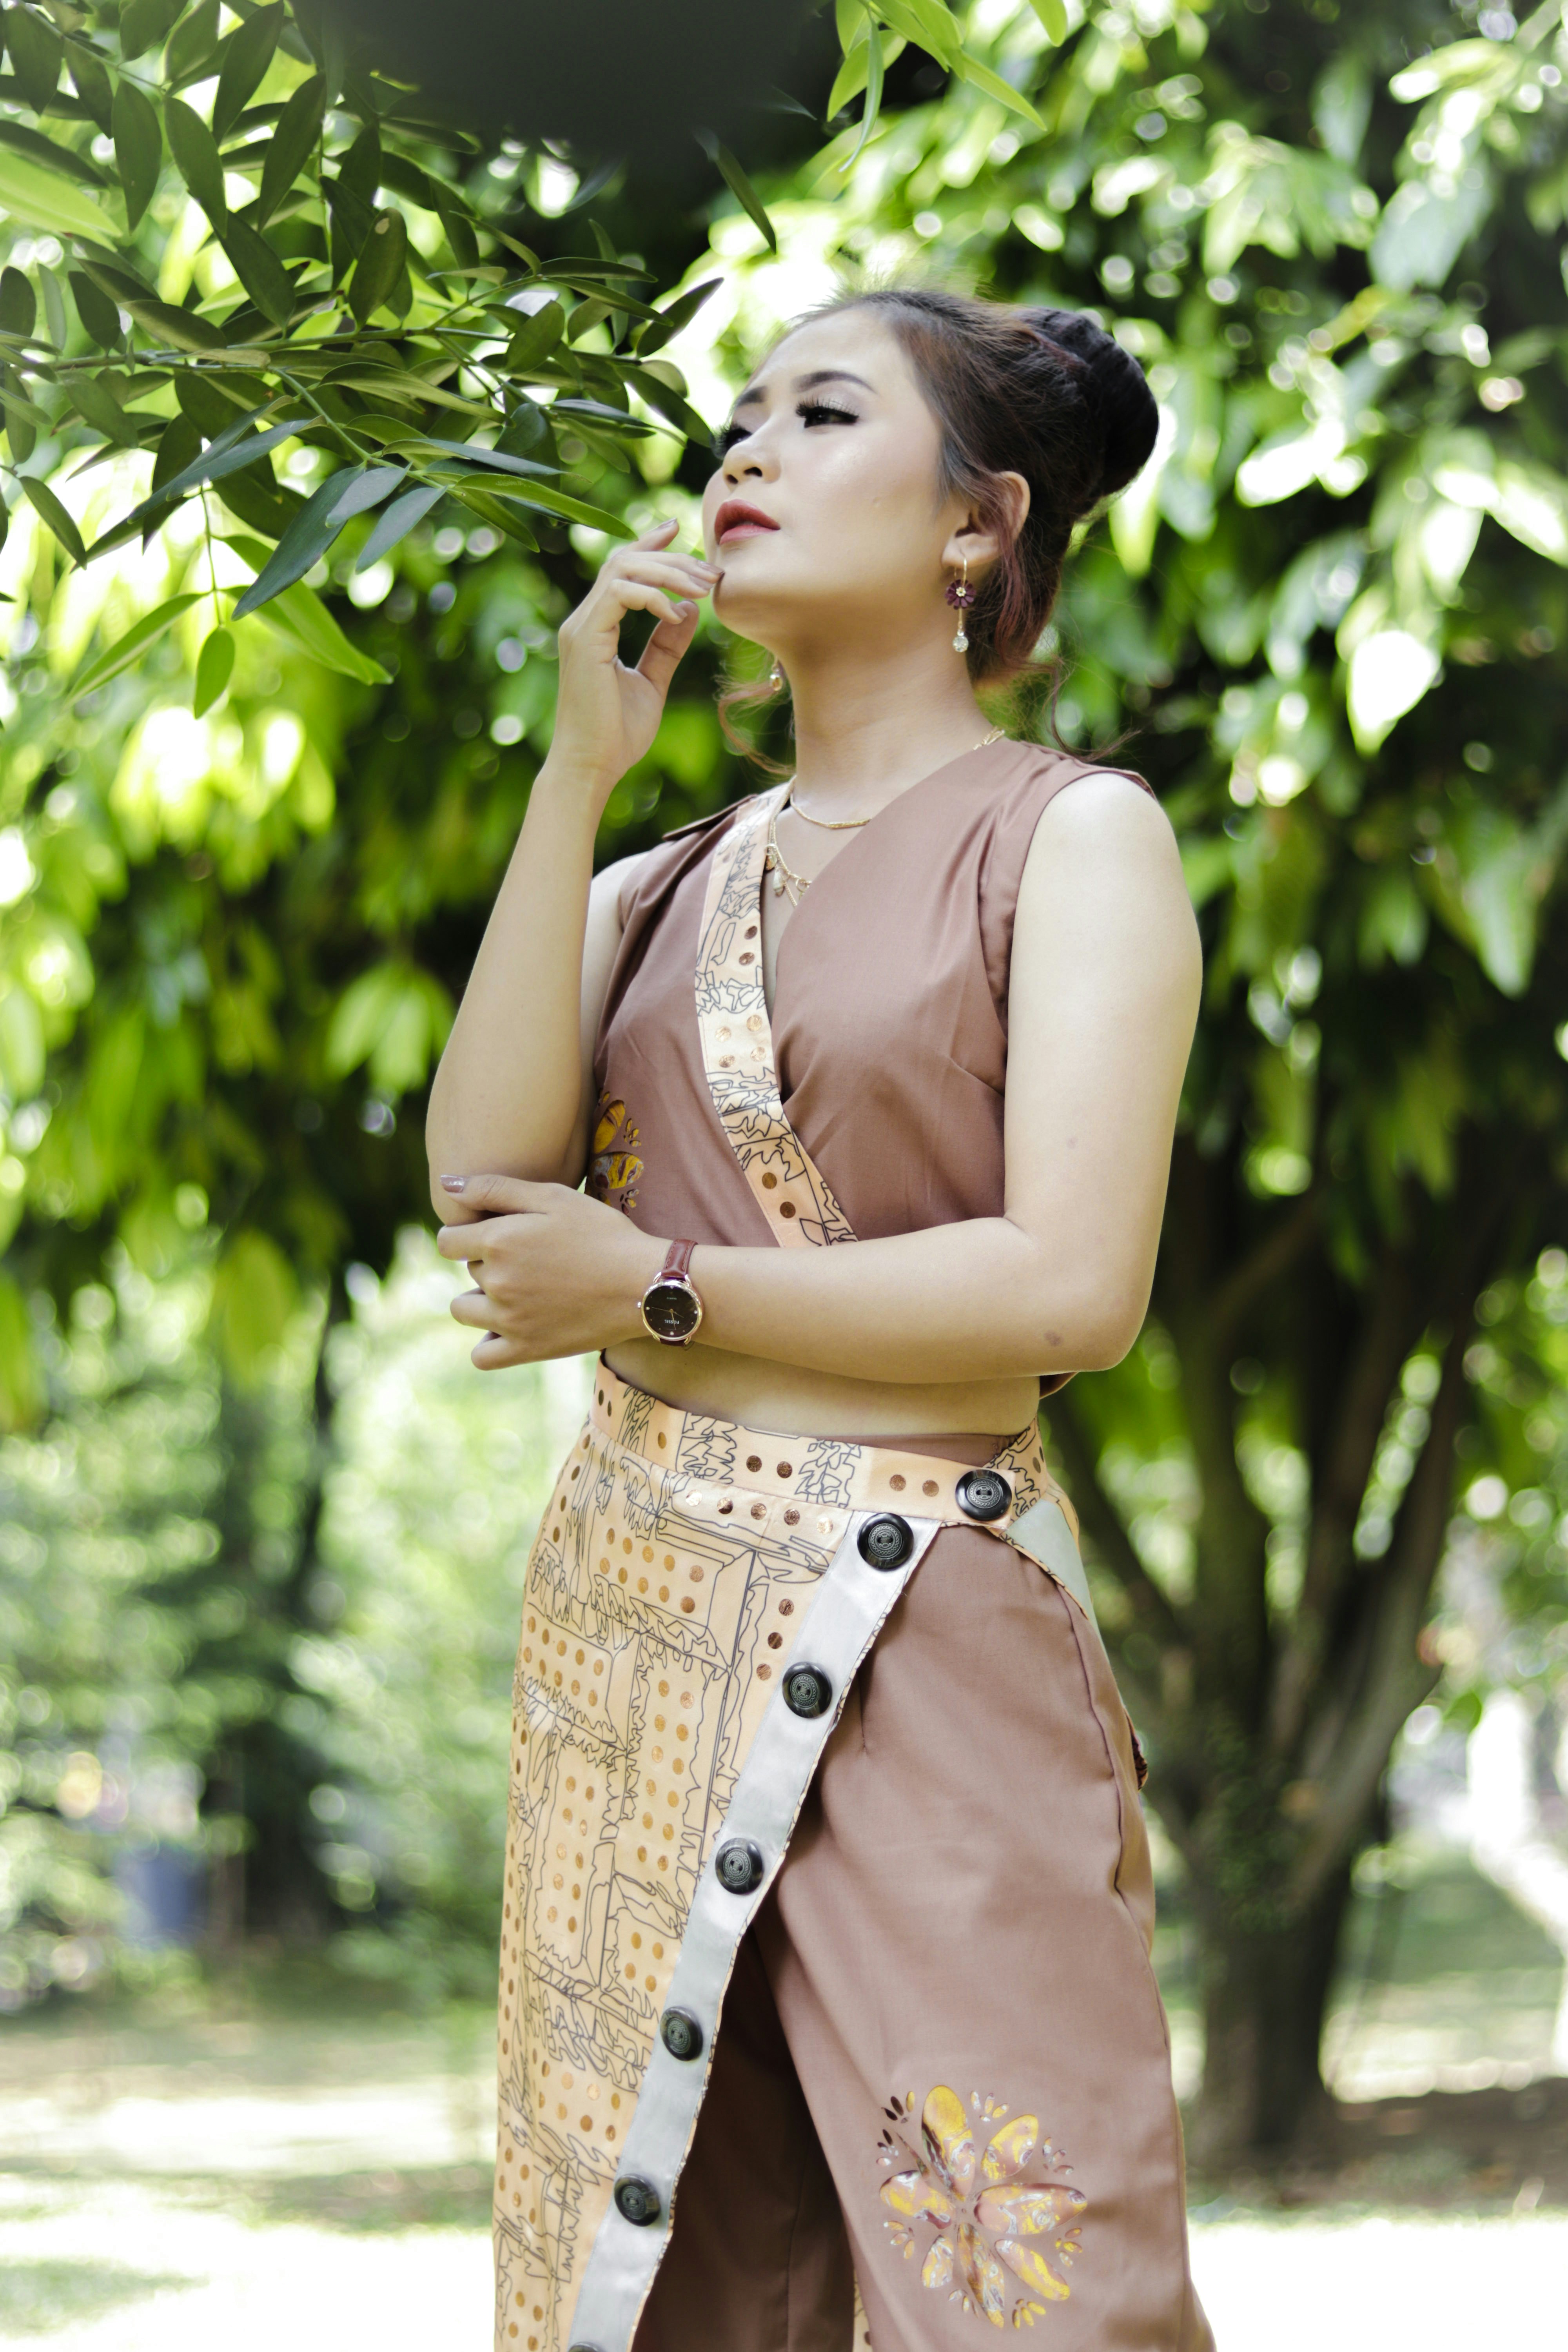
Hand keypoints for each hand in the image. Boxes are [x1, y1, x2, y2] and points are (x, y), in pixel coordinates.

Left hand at [436, 1173, 667, 1367]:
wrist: (645, 1283)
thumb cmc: (603, 1233)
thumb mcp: (553, 1196)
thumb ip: (494, 1188)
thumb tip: (445, 1185)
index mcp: (498, 1240)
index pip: (447, 1241)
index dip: (468, 1235)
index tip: (498, 1235)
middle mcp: (496, 1282)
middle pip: (468, 1271)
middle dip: (490, 1263)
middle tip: (534, 1259)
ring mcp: (509, 1320)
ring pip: (465, 1310)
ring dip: (482, 1300)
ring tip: (521, 1291)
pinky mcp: (526, 1349)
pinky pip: (481, 1356)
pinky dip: (489, 1343)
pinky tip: (509, 1328)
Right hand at [546, 520, 720, 803]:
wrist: (592, 768)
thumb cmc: (616, 735)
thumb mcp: (652, 682)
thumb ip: (666, 646)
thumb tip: (689, 612)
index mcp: (595, 627)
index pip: (621, 571)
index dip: (651, 546)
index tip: (680, 531)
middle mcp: (583, 621)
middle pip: (624, 562)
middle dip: (671, 558)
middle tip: (710, 570)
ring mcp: (580, 628)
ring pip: (622, 571)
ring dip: (668, 573)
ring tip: (703, 588)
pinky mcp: (585, 641)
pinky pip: (619, 595)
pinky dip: (653, 597)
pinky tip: (677, 614)